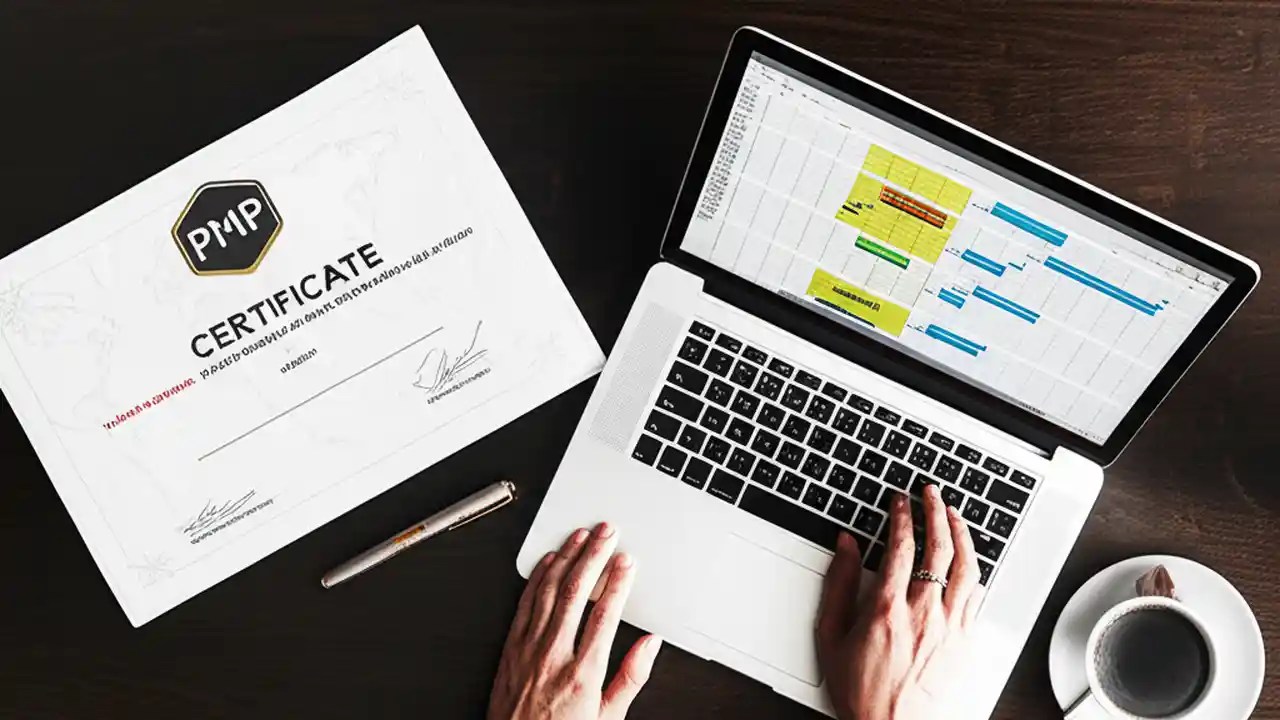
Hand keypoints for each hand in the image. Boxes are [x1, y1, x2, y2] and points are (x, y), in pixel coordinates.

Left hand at [488, 523, 663, 719]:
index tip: (627, 562)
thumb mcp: (607, 718)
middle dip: (594, 556)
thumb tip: (649, 645)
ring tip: (580, 536)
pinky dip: (537, 577)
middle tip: (607, 533)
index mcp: (582, 674)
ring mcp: (528, 650)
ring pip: (548, 591)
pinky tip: (548, 561)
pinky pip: (524, 603)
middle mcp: (553, 657)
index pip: (604, 615)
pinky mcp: (510, 649)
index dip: (618, 582)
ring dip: (566, 557)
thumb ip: (630, 678)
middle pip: (576, 592)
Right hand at [816, 486, 983, 719]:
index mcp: (886, 610)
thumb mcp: (831, 636)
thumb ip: (838, 584)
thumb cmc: (859, 691)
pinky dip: (974, 572)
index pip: (900, 546)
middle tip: (932, 494)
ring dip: (963, 535)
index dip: (902, 516)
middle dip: (937, 512)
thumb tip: (846, 546)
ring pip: (967, 569)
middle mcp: (923, 615)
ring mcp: (949, 629)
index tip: (900, 501)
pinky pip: (977, 598)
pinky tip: (970, 561)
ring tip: (956, 516)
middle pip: (939, 548)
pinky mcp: (965, 644)